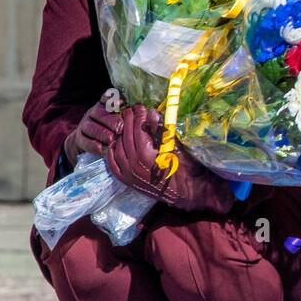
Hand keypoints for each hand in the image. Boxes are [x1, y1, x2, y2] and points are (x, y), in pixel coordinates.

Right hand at [63, 90, 122, 165]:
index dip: (111, 100)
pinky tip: (101, 149)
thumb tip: (143, 112)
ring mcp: (85, 125)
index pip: (106, 99)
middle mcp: (93, 113)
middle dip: (110, 120)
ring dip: (101, 133)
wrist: (90, 141)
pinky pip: (84, 140)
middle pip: (98, 113)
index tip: (120, 103)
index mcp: (104, 106)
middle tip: (120, 127)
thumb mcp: (120, 119)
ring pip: (90, 127)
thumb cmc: (113, 130)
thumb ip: (128, 116)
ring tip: (111, 139)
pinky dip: (92, 145)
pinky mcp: (79, 138)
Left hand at [104, 104, 234, 213]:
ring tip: (125, 124)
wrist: (188, 193)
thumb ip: (161, 130)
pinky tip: (114, 143)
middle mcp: (134, 165)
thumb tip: (151, 113)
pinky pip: (113, 165)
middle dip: (129, 121)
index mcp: (146, 155)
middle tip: (132, 110)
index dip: (139, 116)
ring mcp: (129, 174)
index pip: (137, 130)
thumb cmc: (186, 169)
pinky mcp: (128, 181)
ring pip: (118, 148)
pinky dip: (111, 153)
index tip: (141, 107)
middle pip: (126, 137)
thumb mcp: (176, 147)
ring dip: (120, 134)